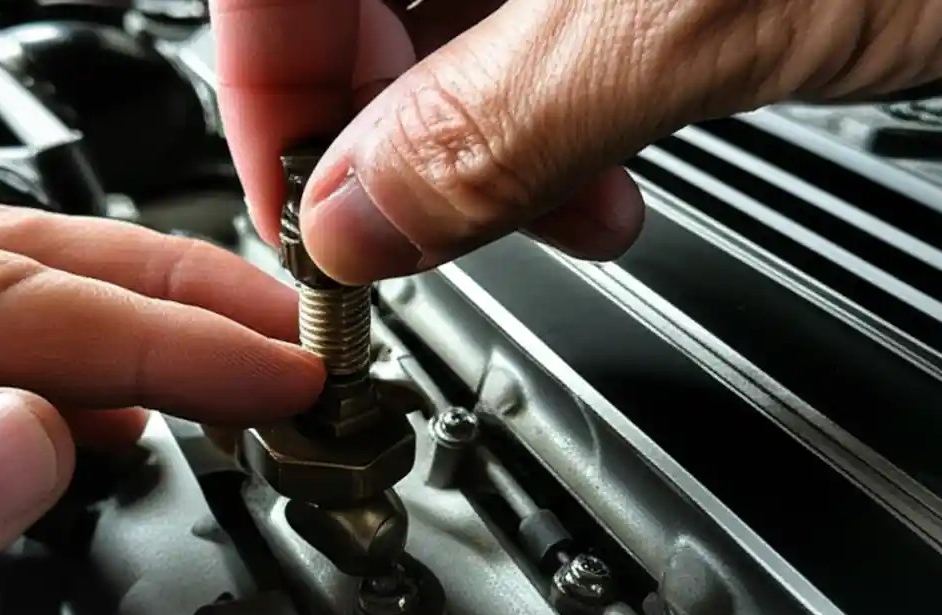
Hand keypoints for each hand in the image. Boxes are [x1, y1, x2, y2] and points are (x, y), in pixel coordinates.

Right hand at [213, 0, 941, 282]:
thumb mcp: (700, 8)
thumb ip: (501, 121)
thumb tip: (357, 220)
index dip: (272, 84)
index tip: (309, 212)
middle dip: (388, 130)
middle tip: (426, 233)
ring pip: (454, 12)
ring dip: (483, 143)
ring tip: (559, 217)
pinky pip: (540, 20)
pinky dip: (554, 114)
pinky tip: (605, 174)